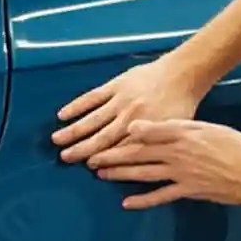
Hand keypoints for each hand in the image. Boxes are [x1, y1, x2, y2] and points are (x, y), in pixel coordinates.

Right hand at [52, 58, 204, 163]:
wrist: (183, 74)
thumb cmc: (181, 104)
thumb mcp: (173, 131)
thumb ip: (153, 144)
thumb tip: (137, 160)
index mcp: (144, 132)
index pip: (119, 150)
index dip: (103, 159)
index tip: (88, 166)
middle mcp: (130, 118)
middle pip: (101, 138)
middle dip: (82, 149)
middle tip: (64, 158)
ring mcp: (121, 101)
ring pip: (93, 119)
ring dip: (74, 130)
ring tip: (57, 139)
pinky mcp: (116, 85)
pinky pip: (92, 97)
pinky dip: (77, 106)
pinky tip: (63, 114)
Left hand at [88, 119, 240, 209]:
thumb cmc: (234, 145)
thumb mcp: (204, 126)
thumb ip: (171, 127)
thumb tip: (138, 126)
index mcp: (180, 134)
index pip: (143, 134)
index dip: (120, 136)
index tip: (102, 136)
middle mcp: (175, 153)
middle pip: (138, 154)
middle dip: (112, 156)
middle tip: (90, 159)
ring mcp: (180, 174)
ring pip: (144, 173)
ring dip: (121, 174)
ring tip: (101, 174)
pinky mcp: (187, 191)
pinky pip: (160, 196)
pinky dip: (142, 200)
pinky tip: (126, 202)